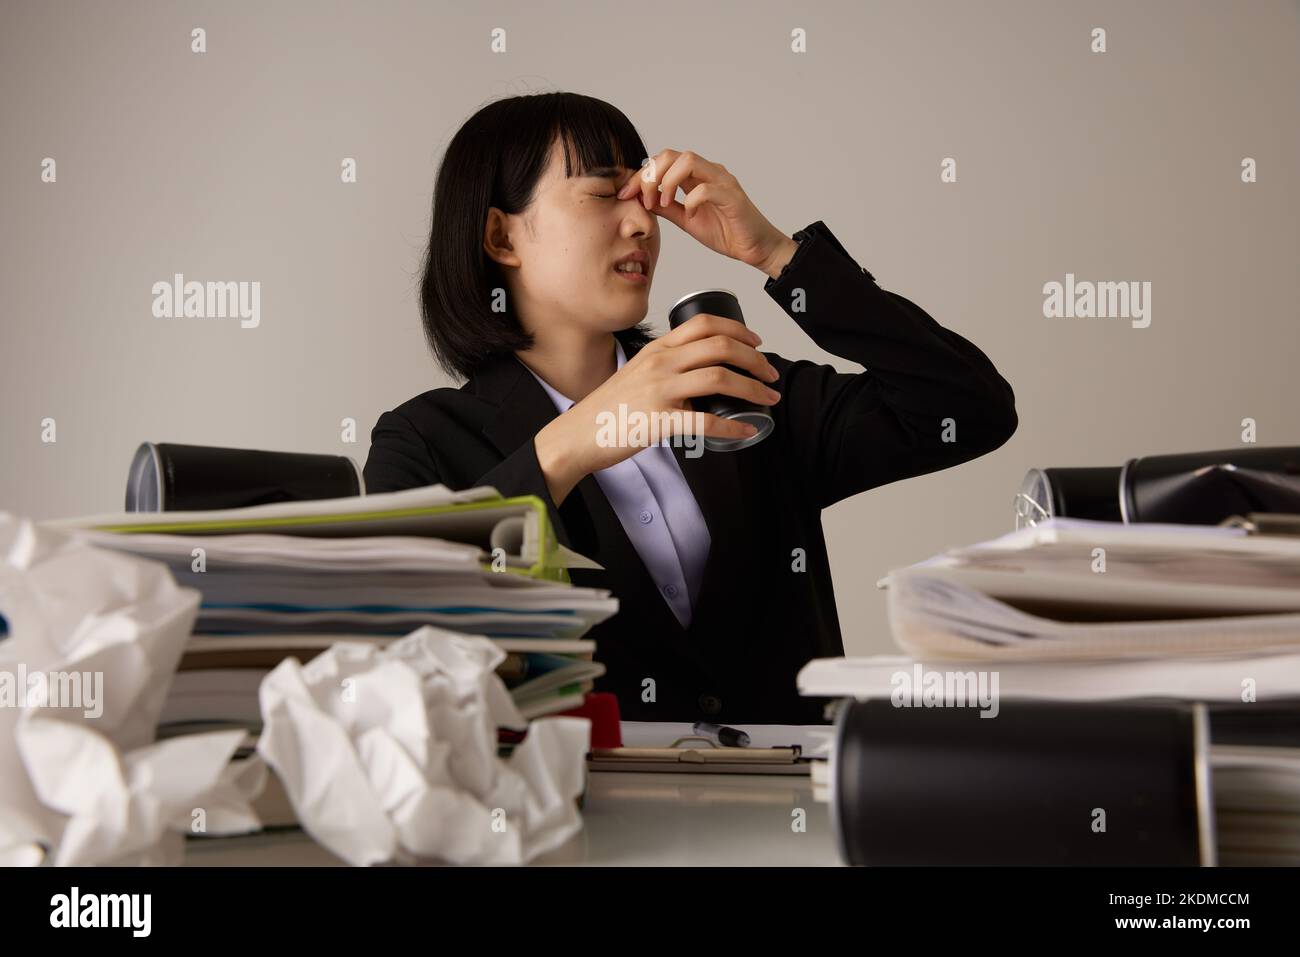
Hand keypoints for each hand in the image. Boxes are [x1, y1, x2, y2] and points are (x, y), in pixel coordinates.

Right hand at [534, 314, 782, 503]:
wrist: (577, 434)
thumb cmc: (609, 409)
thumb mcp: (637, 373)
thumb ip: (666, 367)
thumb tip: (698, 374)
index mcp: (657, 349)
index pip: (704, 324)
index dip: (739, 330)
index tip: (757, 343)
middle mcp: (660, 363)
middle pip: (720, 346)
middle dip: (755, 358)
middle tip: (770, 374)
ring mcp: (659, 390)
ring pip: (719, 377)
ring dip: (752, 388)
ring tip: (768, 399)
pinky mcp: (659, 420)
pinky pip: (707, 421)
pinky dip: (734, 426)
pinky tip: (747, 430)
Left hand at [616, 148, 794, 275]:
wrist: (755, 248)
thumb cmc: (726, 232)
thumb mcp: (686, 220)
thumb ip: (667, 208)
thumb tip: (641, 200)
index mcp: (695, 176)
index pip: (662, 162)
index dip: (640, 176)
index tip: (625, 195)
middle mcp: (708, 172)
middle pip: (672, 154)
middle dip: (650, 175)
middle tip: (644, 200)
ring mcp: (722, 181)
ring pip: (688, 161)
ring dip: (668, 181)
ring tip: (663, 204)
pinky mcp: (733, 196)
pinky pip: (707, 188)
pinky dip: (691, 200)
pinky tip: (690, 215)